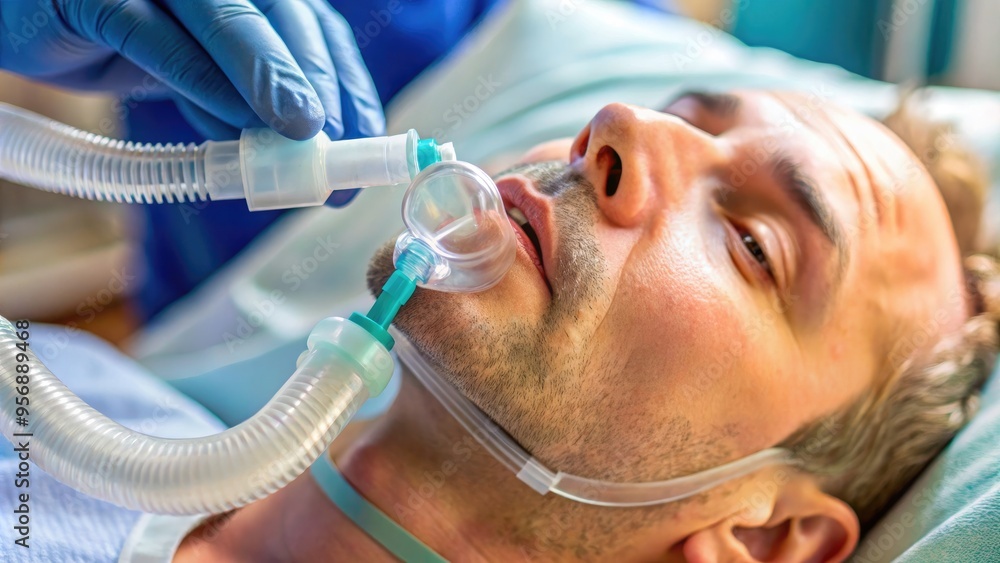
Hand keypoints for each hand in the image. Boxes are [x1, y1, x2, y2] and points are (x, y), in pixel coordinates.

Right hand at [0, 0, 384, 143]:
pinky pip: (156, 37)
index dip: (347, 83)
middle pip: (288, 18)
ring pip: (231, 19)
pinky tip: (233, 125)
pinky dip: (200, 81)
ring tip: (303, 137)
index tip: (366, 141)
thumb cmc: (119, 36)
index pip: (316, 28)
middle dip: (318, 88)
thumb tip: (301, 152)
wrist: (20, 9)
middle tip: (337, 148)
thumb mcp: (197, 73)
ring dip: (271, 82)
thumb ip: (243, 100)